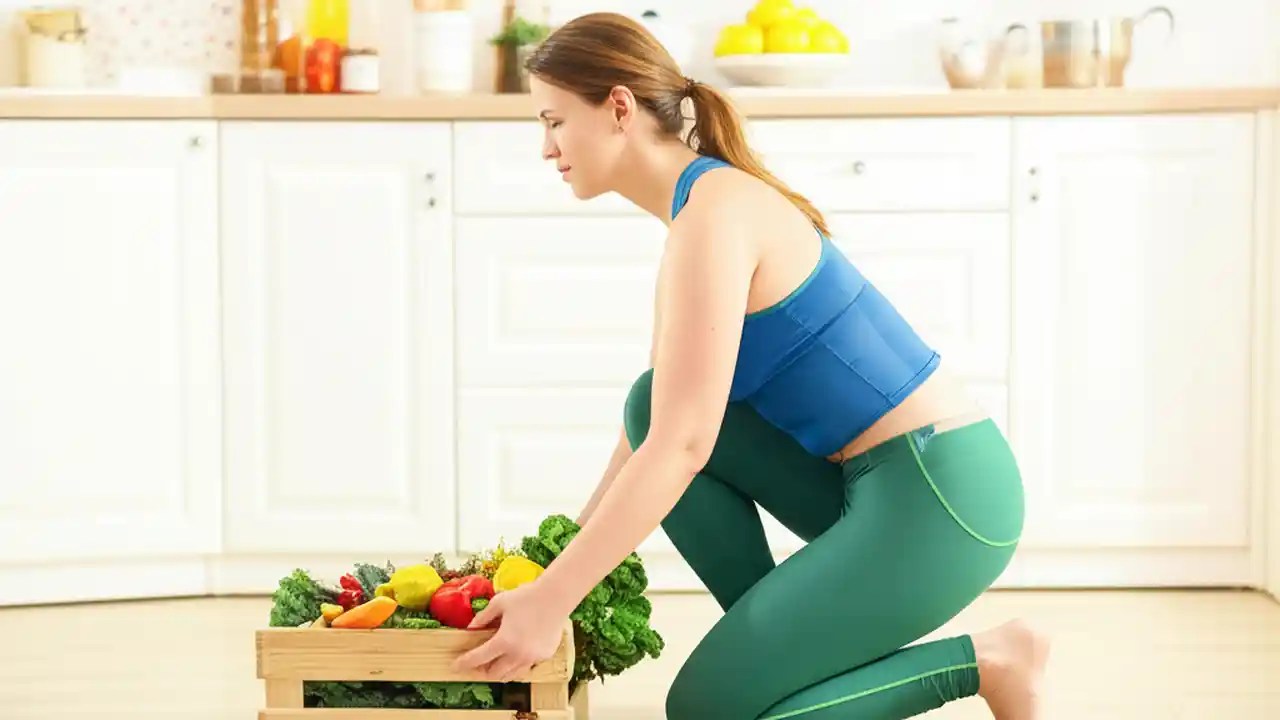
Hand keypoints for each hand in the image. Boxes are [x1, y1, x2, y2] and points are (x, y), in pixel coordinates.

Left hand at [452, 582, 567, 681]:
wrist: (556, 597)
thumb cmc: (527, 597)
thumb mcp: (499, 602)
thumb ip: (483, 617)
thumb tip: (471, 628)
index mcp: (504, 641)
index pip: (478, 658)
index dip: (464, 663)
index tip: (455, 666)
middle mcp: (517, 654)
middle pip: (494, 673)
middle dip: (482, 670)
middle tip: (477, 663)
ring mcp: (532, 657)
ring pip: (511, 675)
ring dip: (500, 671)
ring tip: (495, 663)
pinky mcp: (544, 656)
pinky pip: (526, 666)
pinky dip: (517, 664)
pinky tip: (516, 654)